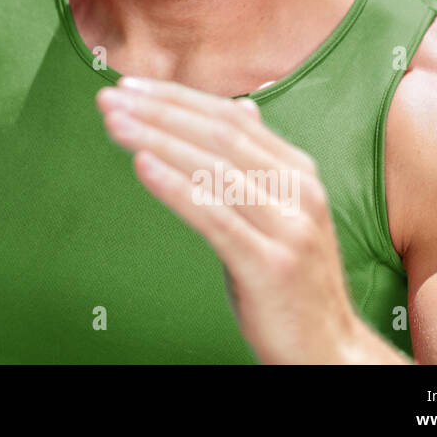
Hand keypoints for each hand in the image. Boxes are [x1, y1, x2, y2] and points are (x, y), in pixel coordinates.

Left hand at [96, 75, 399, 363]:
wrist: (327, 350)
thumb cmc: (290, 278)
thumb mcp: (280, 210)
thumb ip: (259, 161)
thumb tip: (243, 107)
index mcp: (298, 172)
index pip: (228, 118)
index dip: (175, 98)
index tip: (128, 85)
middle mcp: (298, 191)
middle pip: (218, 136)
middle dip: (158, 112)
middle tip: (108, 98)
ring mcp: (288, 228)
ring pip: (213, 170)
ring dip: (157, 141)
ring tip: (115, 124)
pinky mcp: (271, 265)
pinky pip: (215, 217)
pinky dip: (176, 187)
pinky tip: (142, 166)